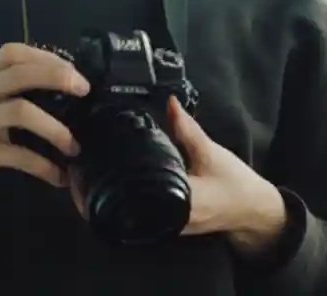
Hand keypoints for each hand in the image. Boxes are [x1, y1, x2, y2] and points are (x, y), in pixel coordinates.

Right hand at [0, 43, 88, 193]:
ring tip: (74, 145)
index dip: (46, 57)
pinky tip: (59, 176)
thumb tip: (70, 85)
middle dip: (56, 77)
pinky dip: (44, 167)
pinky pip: (20, 156)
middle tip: (84, 90)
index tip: (74, 70)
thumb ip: (17, 85)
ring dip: (54, 128)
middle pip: (20, 74)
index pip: (14, 53)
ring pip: (21, 111)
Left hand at [67, 96, 287, 257]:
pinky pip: (133, 211)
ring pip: (122, 215)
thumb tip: (168, 101)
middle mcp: (166, 219)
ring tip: (82, 171)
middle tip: (74, 167)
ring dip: (101, 197)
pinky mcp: (164, 221)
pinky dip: (117, 198)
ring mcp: (163, 224)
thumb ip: (187, 129)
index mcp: (178, 202)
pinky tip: (106, 180)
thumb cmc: (235, 182)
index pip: (129, 200)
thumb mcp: (211, 152)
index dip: (100, 189)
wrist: (252, 209)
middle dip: (92, 194)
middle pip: (117, 212)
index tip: (82, 169)